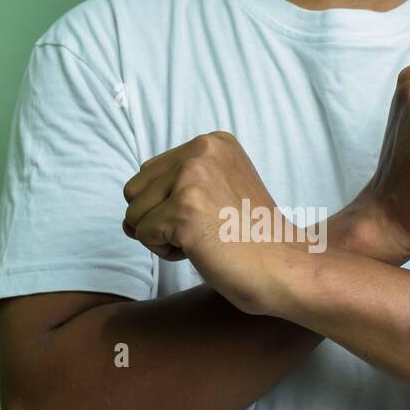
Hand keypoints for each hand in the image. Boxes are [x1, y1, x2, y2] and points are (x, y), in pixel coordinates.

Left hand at [122, 131, 300, 314]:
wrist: (284, 267)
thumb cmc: (250, 240)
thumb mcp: (217, 192)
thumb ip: (172, 190)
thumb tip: (125, 220)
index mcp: (213, 142)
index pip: (150, 172)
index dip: (170, 205)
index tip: (214, 215)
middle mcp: (202, 150)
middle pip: (134, 189)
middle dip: (159, 218)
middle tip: (207, 229)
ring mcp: (192, 178)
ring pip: (134, 213)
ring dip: (162, 236)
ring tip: (205, 238)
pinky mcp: (184, 209)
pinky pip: (142, 234)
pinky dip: (166, 251)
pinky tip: (202, 250)